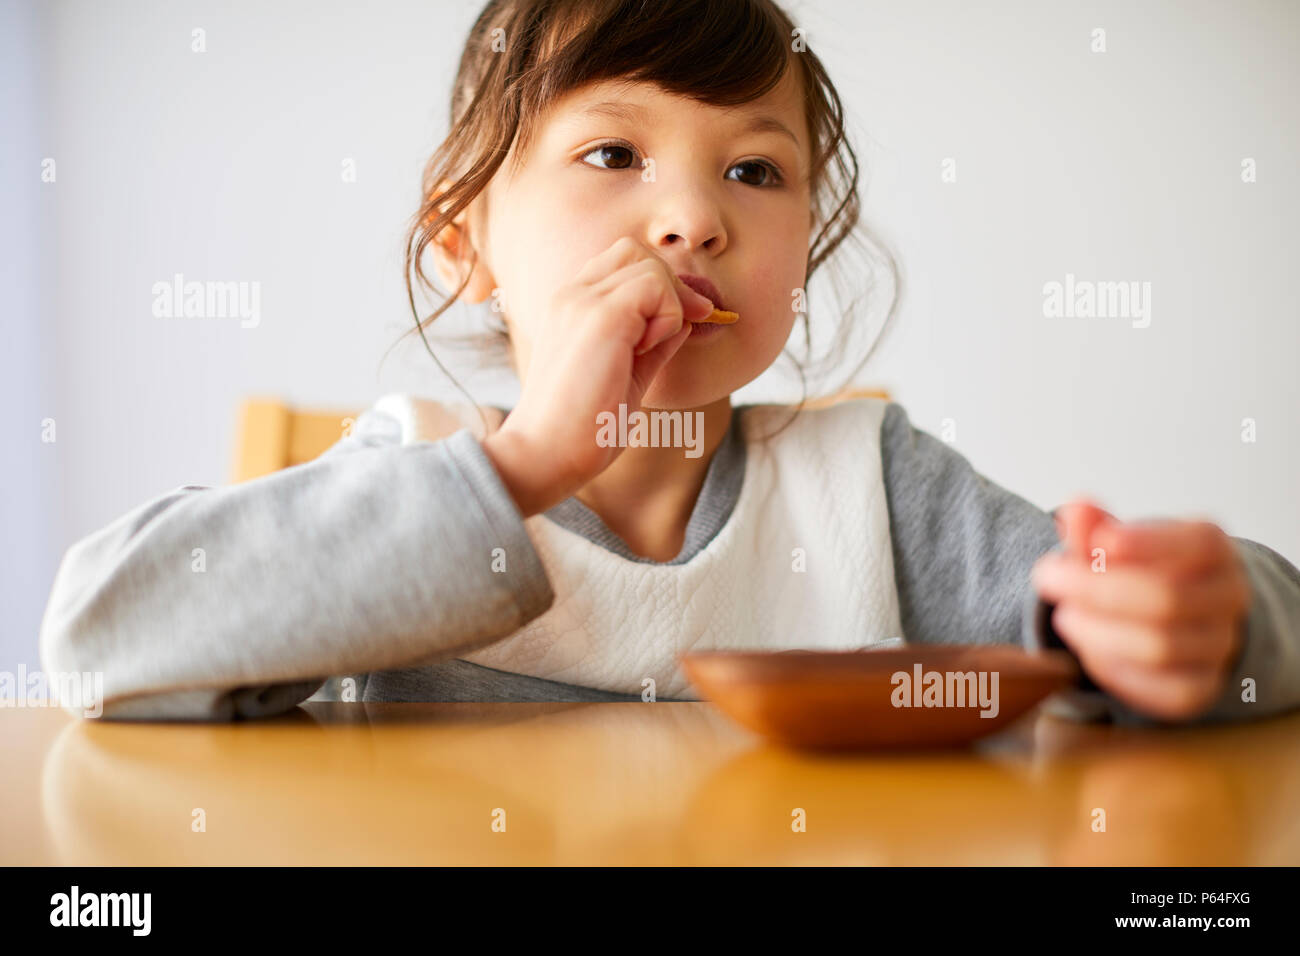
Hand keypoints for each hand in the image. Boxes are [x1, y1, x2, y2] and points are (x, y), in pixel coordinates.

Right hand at [482, 237, 713, 515]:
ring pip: (650, 265)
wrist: (544, 454)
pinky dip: (667, 317)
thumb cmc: (581, 427)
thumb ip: (652, 345)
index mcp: (572, 305)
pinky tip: (645, 352)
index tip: (675, 329)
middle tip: (675, 333)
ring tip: (647, 351)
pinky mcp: (599, 315)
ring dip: (668, 305)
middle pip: (637, 252)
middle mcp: (571, 293)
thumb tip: (686, 321)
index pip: (623, 262)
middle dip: (670, 287)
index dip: (659, 288)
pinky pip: (655, 286)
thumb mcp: (627, 376)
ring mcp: (581, 300)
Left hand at [1030, 497, 1252, 720]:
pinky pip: (1159, 689)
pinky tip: (1088, 647)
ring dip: (1098, 632)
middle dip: (1096, 589)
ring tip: (1066, 615)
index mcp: (1213, 548)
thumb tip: (1076, 510)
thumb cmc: (1139, 568)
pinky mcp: (1201, 687)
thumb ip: (1093, 527)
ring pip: (1160, 648)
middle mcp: (1229, 596)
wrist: (1174, 615)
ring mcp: (1221, 645)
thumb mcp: (1116, 539)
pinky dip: (1114, 669)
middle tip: (1048, 579)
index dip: (1145, 543)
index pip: (1197, 543)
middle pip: (1167, 598)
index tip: (1095, 541)